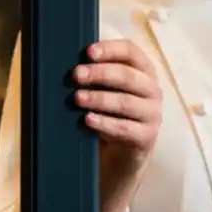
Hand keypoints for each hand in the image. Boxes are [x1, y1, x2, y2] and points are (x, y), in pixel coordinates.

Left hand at [73, 39, 162, 211]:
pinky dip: (106, 124)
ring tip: (77, 98)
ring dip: (100, 98)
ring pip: (128, 102)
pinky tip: (88, 121)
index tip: (87, 51)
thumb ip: (91, 75)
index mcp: (143, 73)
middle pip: (130, 76)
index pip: (132, 53)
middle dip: (100, 73)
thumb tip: (58, 55)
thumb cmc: (105, 119)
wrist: (117, 162)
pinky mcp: (146, 139)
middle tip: (75, 75)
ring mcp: (152, 117)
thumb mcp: (101, 94)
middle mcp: (152, 92)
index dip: (111, 49)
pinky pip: (126, 129)